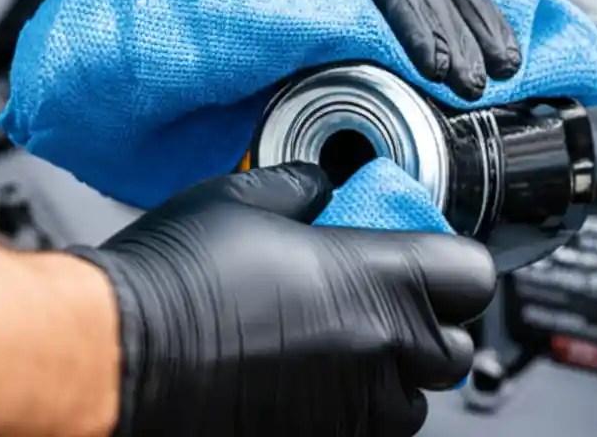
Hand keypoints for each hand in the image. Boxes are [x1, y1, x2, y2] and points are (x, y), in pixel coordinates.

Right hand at [68, 163, 496, 436]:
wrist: (120, 359)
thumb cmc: (175, 280)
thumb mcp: (243, 197)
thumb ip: (304, 188)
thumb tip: (323, 185)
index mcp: (380, 281)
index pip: (476, 275)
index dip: (453, 263)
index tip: (426, 255)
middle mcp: (382, 354)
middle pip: (452, 346)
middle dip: (422, 325)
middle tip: (374, 302)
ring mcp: (355, 413)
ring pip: (411, 400)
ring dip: (387, 373)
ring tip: (332, 346)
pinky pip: (363, 429)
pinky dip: (348, 408)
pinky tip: (303, 380)